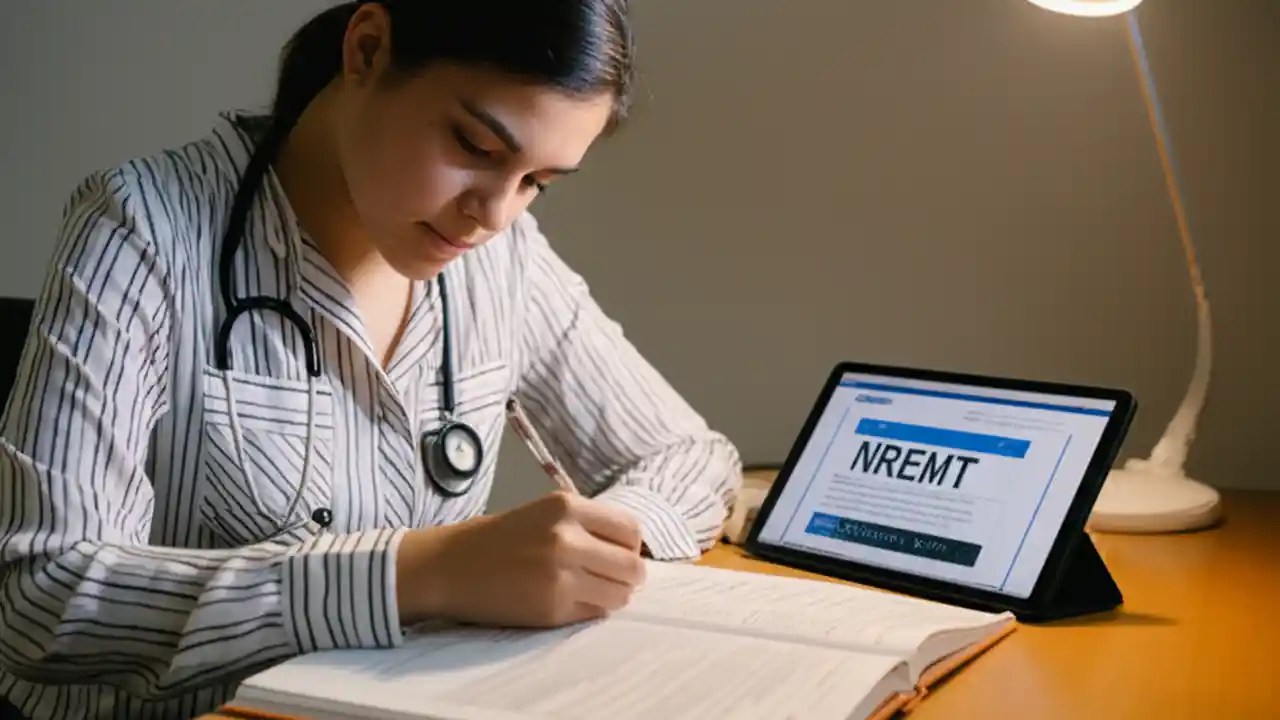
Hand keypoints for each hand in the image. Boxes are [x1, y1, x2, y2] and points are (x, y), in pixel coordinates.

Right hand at [395, 491, 645, 627]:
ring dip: (613, 596)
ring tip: (591, 591)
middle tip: (612, 579)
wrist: (448, 567)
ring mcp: (561, 575)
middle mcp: (567, 538)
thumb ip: (586, 525)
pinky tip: (568, 601)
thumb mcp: (544, 513)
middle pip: (632, 566)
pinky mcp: (552, 608)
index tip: (620, 554)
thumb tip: (631, 550)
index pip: (631, 530)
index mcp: (567, 506)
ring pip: (620, 595)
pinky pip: (595, 613)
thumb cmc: (497, 539)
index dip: (631, 546)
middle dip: (628, 576)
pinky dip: (590, 610)